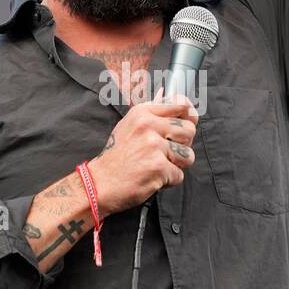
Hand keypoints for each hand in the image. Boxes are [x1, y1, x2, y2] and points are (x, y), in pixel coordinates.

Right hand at [87, 92, 198, 215]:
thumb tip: (188, 111)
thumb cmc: (117, 157)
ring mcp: (153, 146)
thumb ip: (155, 118)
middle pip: (189, 130)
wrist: (100, 183)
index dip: (189, 116)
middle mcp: (148, 126)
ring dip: (177, 165)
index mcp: (142, 113)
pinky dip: (169, 181)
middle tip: (166, 153)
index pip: (181, 104)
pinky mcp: (158, 167)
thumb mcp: (130, 126)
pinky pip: (179, 175)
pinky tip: (153, 178)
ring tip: (158, 167)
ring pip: (188, 155)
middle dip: (184, 145)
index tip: (188, 124)